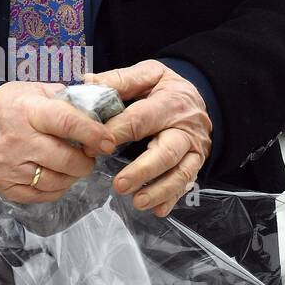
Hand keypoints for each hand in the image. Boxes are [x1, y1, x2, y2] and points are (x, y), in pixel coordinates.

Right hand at [0, 81, 116, 203]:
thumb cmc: (10, 106)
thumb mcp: (34, 91)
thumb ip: (65, 99)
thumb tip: (96, 109)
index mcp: (28, 111)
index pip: (66, 123)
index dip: (92, 133)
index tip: (108, 142)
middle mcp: (19, 140)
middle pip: (66, 160)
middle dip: (85, 161)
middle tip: (87, 155)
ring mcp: (11, 166)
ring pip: (58, 181)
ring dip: (72, 176)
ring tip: (69, 164)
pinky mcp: (7, 186)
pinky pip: (44, 195)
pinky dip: (56, 188)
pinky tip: (54, 175)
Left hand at [85, 61, 211, 217]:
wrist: (197, 98)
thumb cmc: (164, 87)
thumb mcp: (148, 74)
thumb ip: (119, 80)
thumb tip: (87, 82)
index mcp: (170, 102)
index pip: (141, 119)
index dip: (116, 133)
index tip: (92, 146)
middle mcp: (186, 128)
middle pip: (166, 152)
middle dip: (142, 171)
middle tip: (119, 185)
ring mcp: (195, 148)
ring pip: (181, 173)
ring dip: (159, 190)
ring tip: (137, 202)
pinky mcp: (197, 163)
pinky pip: (187, 184)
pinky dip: (172, 198)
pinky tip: (157, 210)